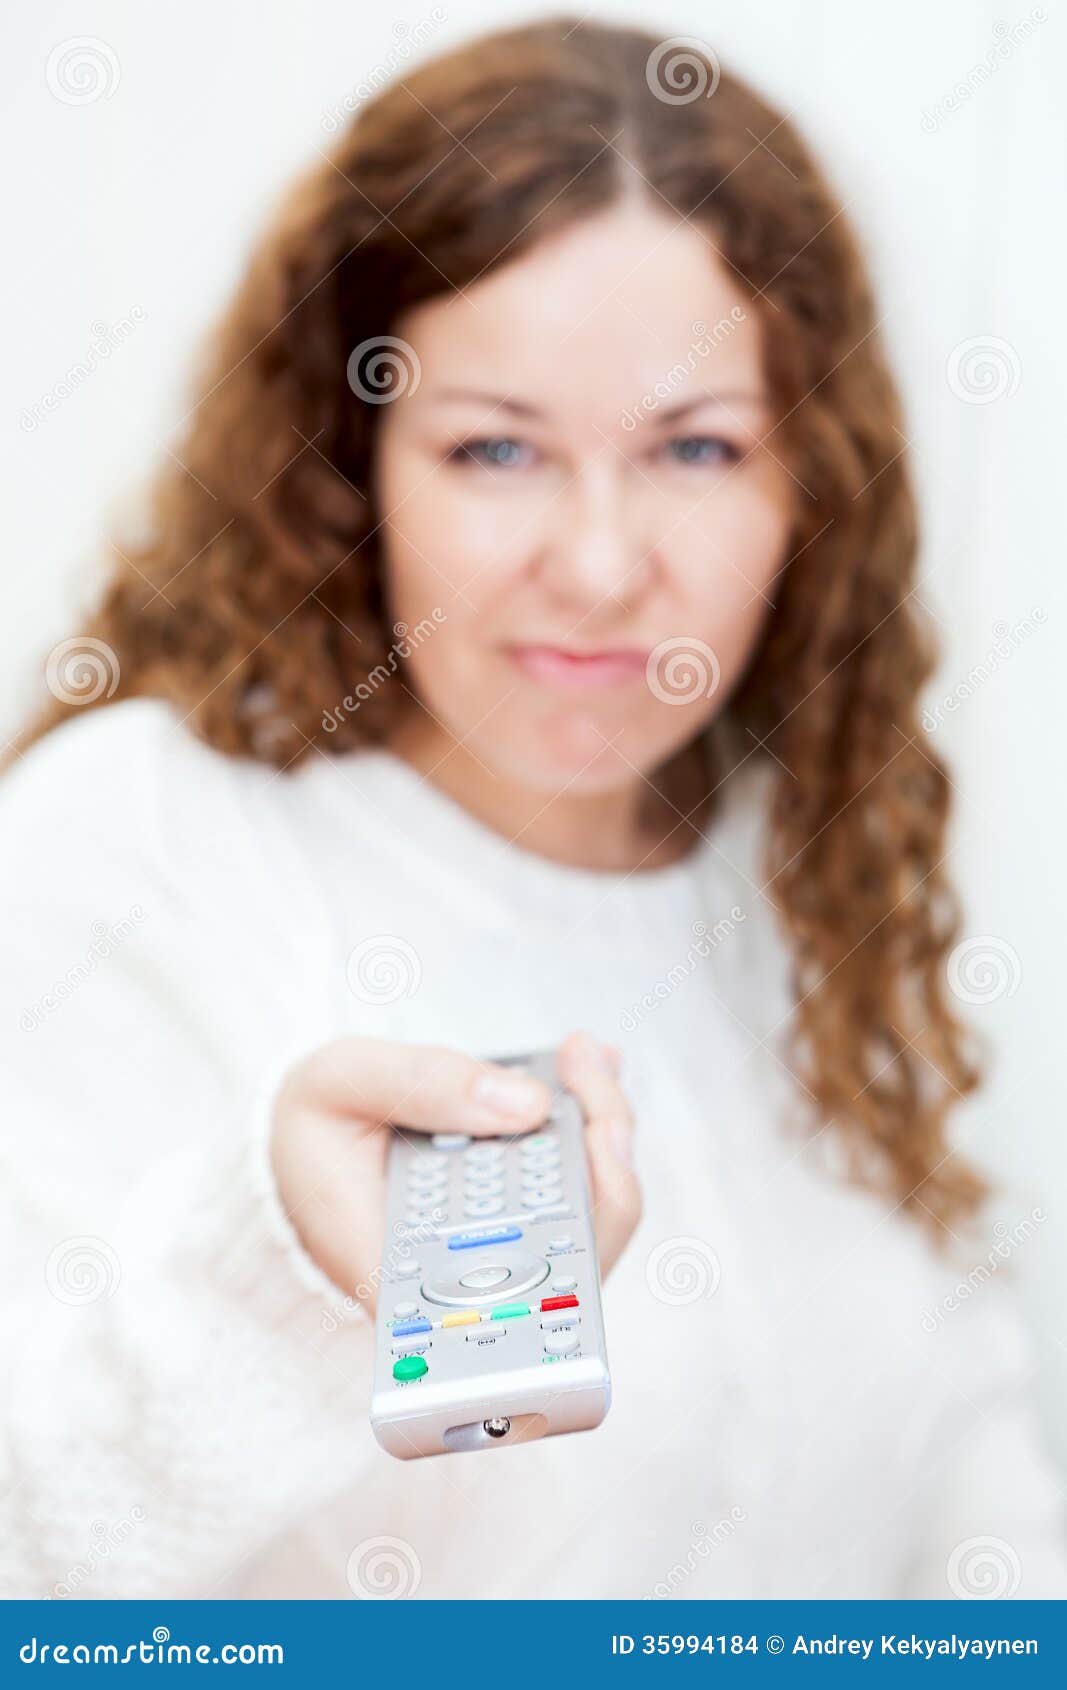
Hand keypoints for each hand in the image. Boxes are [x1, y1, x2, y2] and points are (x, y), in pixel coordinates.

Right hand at [270, 1031, 640, 1311]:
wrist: (302, 1139)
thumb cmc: (314, 1125)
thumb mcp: (340, 1082)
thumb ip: (422, 1085)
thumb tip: (529, 1105)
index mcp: (406, 1275)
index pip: (516, 1288)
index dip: (576, 1234)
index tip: (591, 1143)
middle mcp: (465, 1283)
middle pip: (575, 1249)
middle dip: (600, 1148)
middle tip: (587, 1066)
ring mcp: (499, 1257)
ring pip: (588, 1218)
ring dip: (602, 1129)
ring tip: (586, 1054)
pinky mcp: (516, 1222)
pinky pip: (576, 1188)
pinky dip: (586, 1125)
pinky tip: (583, 1066)